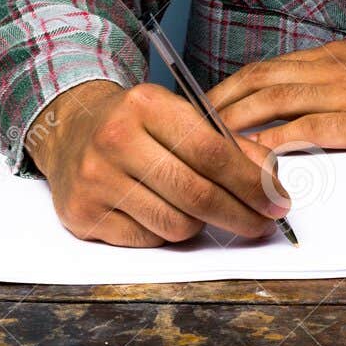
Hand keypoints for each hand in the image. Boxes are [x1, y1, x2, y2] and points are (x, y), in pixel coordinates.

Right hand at [26, 80, 289, 247]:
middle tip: (262, 223)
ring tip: (201, 210)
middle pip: (197, 194)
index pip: (213, 153)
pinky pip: (148, 240)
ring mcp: (96, 179)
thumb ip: (227, 145)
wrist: (69, 129)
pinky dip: (165, 233)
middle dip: (241, 215)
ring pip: (175, 224)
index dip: (251, 183)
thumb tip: (268, 181)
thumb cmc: (137, 125)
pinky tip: (162, 212)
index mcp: (146, 105)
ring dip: (200, 225)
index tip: (276, 200)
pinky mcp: (83, 214)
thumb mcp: (180, 117)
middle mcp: (116, 140)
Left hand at [206, 36, 345, 154]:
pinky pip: (304, 133)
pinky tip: (249, 164)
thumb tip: (318, 109)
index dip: (226, 90)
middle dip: (213, 108)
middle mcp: (332, 68)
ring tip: (199, 150)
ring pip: (270, 103)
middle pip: (254, 82)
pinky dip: (270, 147)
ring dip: (230, 126)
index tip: (198, 112)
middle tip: (181, 134)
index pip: (264, 69)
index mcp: (335, 57)